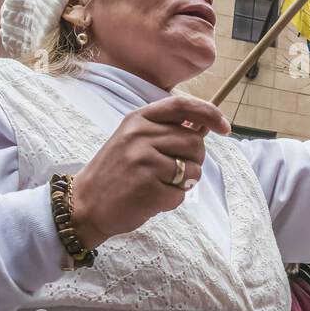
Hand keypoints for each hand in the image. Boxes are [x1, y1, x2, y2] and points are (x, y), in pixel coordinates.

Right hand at [72, 94, 229, 248]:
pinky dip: (172, 201)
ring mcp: (144, 161)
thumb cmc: (115, 173)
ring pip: (193, 169)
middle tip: (173, 172)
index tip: (225, 127)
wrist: (84, 205)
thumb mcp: (134, 140)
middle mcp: (140, 136)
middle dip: (194, 160)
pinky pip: (181, 195)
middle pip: (195, 142)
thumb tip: (205, 124)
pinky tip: (150, 199)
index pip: (183, 105)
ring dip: (185, 182)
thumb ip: (166, 130)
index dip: (209, 113)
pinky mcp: (148, 188)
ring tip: (160, 185)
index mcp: (138, 120)